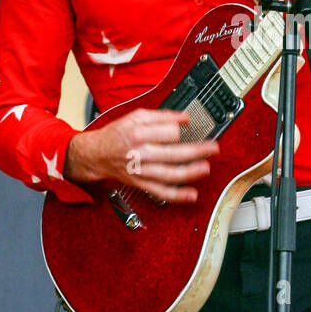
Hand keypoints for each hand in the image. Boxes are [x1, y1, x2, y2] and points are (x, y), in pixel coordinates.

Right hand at [65, 109, 218, 202]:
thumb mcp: (136, 116)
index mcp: (139, 133)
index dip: (180, 129)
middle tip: (213, 148)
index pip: (169, 132)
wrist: (97, 154)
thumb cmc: (117, 134)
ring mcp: (142, 171)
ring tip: (206, 168)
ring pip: (170, 174)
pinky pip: (161, 192)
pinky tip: (191, 195)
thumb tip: (185, 118)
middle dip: (197, 151)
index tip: (185, 128)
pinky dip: (177, 195)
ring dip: (191, 172)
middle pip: (173, 154)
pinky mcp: (142, 183)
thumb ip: (162, 116)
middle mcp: (141, 153)